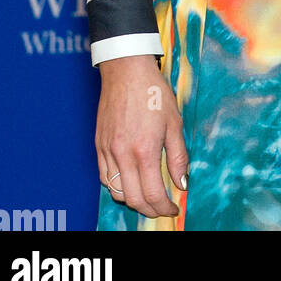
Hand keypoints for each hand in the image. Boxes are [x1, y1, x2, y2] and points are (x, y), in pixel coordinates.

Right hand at [96, 55, 187, 217]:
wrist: (126, 71)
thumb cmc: (153, 92)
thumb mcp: (174, 122)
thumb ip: (178, 156)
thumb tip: (182, 183)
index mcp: (144, 150)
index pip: (152, 194)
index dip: (164, 207)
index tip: (173, 209)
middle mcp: (122, 155)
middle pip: (132, 199)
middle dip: (149, 209)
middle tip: (162, 207)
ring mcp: (107, 151)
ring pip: (116, 192)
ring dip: (132, 200)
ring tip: (147, 195)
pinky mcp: (98, 145)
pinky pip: (104, 177)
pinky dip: (117, 186)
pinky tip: (129, 180)